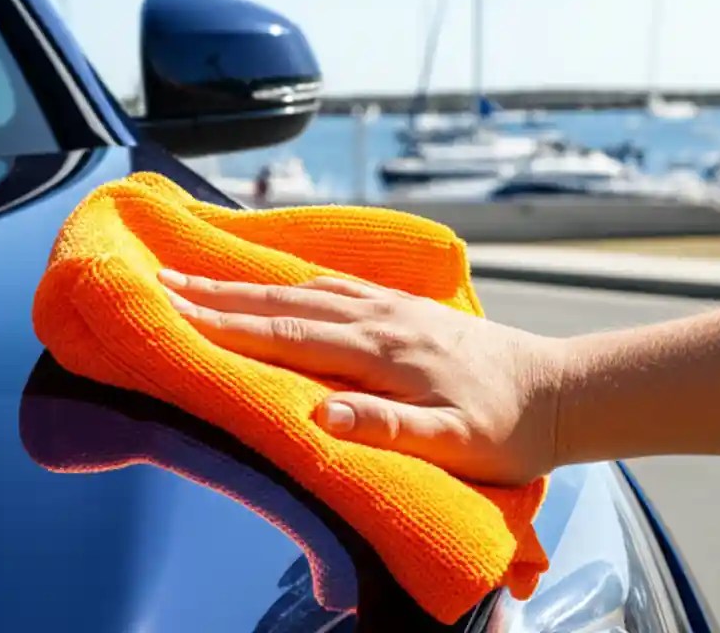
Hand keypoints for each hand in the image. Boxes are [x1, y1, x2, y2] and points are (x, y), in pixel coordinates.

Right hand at [158, 270, 567, 485]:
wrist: (558, 390)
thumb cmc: (503, 429)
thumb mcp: (454, 443)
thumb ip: (388, 428)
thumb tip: (320, 415)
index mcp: (381, 351)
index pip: (287, 334)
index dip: (227, 324)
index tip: (175, 309)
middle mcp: (378, 317)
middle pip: (283, 301)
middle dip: (218, 292)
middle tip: (162, 279)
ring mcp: (388, 306)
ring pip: (302, 287)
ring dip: (245, 283)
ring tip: (197, 276)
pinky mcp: (400, 306)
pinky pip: (330, 282)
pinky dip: (288, 278)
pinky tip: (271, 280)